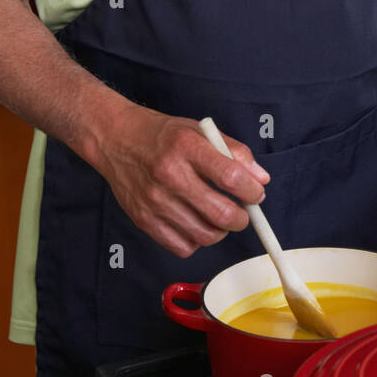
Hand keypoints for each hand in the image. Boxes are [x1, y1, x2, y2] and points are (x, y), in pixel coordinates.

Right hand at [90, 103, 270, 257]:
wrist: (115, 139)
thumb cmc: (161, 135)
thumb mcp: (200, 130)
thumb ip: (235, 152)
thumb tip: (261, 179)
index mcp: (187, 146)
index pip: (232, 177)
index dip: (252, 191)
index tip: (256, 193)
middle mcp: (169, 174)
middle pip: (221, 214)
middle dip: (242, 218)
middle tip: (242, 212)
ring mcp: (155, 200)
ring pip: (205, 235)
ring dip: (221, 231)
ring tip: (218, 217)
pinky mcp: (143, 220)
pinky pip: (182, 246)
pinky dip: (196, 241)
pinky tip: (195, 223)